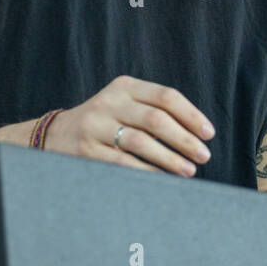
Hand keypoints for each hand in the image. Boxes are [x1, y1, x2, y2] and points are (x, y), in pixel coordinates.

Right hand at [41, 75, 214, 176]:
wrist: (57, 135)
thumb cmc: (107, 122)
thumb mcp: (126, 105)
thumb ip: (156, 111)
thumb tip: (197, 134)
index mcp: (125, 86)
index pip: (166, 97)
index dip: (192, 116)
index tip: (209, 134)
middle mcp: (109, 102)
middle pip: (156, 119)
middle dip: (185, 140)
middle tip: (204, 156)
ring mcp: (96, 125)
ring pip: (141, 142)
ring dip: (170, 159)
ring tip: (189, 171)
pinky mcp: (86, 150)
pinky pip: (123, 162)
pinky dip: (147, 171)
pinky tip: (163, 179)